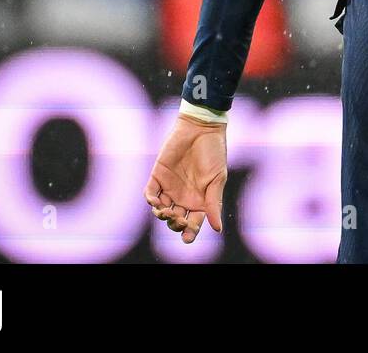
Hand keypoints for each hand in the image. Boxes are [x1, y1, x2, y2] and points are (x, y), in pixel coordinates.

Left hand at [143, 113, 227, 243]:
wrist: (201, 128)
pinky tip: (156, 202)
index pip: (193, 224)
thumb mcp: (217, 179)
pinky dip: (151, 200)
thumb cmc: (214, 153)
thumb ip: (214, 203)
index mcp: (200, 200)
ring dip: (162, 215)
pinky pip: (150, 193)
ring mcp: (169, 187)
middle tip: (179, 218)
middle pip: (175, 221)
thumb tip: (217, 229)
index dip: (189, 233)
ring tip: (166, 212)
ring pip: (161, 211)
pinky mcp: (157, 176)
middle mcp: (183, 197)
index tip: (187, 238)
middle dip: (175, 224)